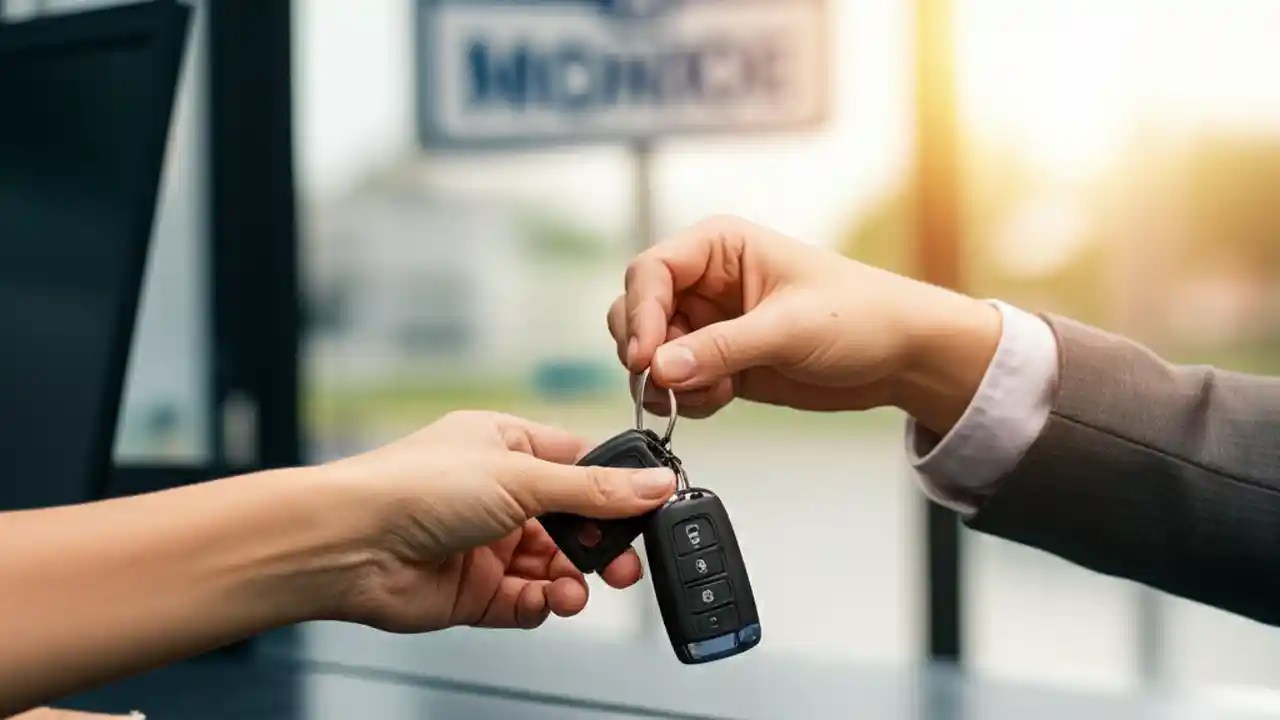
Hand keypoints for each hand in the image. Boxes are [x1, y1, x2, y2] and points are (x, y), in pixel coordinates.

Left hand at [325, 411, 674, 632]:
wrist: (350, 545)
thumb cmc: (412, 487)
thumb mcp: (522, 476)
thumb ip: (593, 489)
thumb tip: (652, 485)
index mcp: (503, 445)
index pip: (577, 463)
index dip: (612, 486)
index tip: (647, 506)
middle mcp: (495, 493)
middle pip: (571, 522)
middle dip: (600, 544)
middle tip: (624, 563)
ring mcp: (484, 544)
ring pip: (552, 566)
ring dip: (573, 579)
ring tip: (577, 589)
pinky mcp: (473, 591)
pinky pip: (526, 602)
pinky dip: (543, 605)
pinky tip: (549, 602)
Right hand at [607, 215, 1001, 433]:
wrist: (902, 356)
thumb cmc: (861, 315)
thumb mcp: (789, 329)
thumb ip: (720, 348)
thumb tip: (659, 368)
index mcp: (719, 246)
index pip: (649, 272)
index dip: (640, 315)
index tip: (645, 358)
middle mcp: (706, 281)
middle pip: (637, 312)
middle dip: (647, 351)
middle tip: (668, 383)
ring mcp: (710, 323)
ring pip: (652, 353)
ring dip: (668, 380)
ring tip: (714, 390)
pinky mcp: (719, 360)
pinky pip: (675, 381)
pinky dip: (687, 397)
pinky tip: (724, 396)